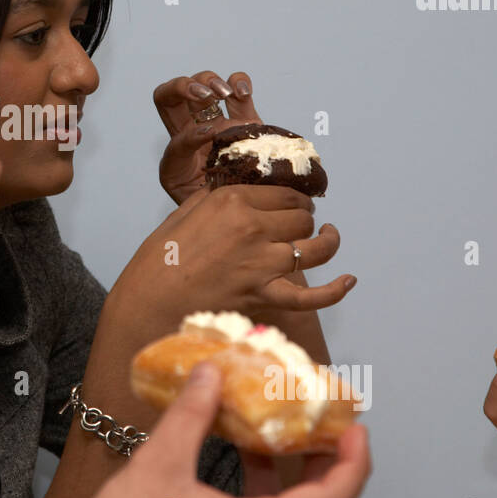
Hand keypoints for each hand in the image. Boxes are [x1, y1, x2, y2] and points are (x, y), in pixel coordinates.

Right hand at [60, 362, 370, 497]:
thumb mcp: (158, 465)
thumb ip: (190, 417)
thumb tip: (211, 374)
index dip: (353, 461)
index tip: (355, 428)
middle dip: (328, 458)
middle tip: (328, 420)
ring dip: (295, 468)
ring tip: (286, 426)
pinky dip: (266, 482)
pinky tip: (244, 451)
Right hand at [106, 180, 354, 342]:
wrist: (148, 304)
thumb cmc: (157, 261)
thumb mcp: (182, 214)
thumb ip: (216, 200)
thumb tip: (240, 195)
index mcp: (231, 201)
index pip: (282, 192)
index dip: (292, 197)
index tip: (291, 202)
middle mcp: (253, 228)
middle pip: (301, 216)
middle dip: (303, 217)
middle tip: (297, 221)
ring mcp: (262, 264)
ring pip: (314, 246)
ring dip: (326, 240)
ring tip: (328, 235)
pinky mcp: (265, 296)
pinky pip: (311, 296)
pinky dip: (335, 290)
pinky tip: (348, 280)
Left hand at [154, 69, 260, 203]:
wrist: (248, 213)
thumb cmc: (220, 216)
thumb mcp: (204, 211)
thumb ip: (202, 195)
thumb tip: (212, 175)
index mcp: (178, 162)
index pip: (177, 140)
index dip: (192, 135)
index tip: (212, 137)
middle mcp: (192, 136)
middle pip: (168, 97)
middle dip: (182, 88)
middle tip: (204, 95)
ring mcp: (217, 123)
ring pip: (200, 84)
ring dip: (210, 81)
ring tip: (226, 93)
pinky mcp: (244, 119)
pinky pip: (235, 87)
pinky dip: (238, 82)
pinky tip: (242, 91)